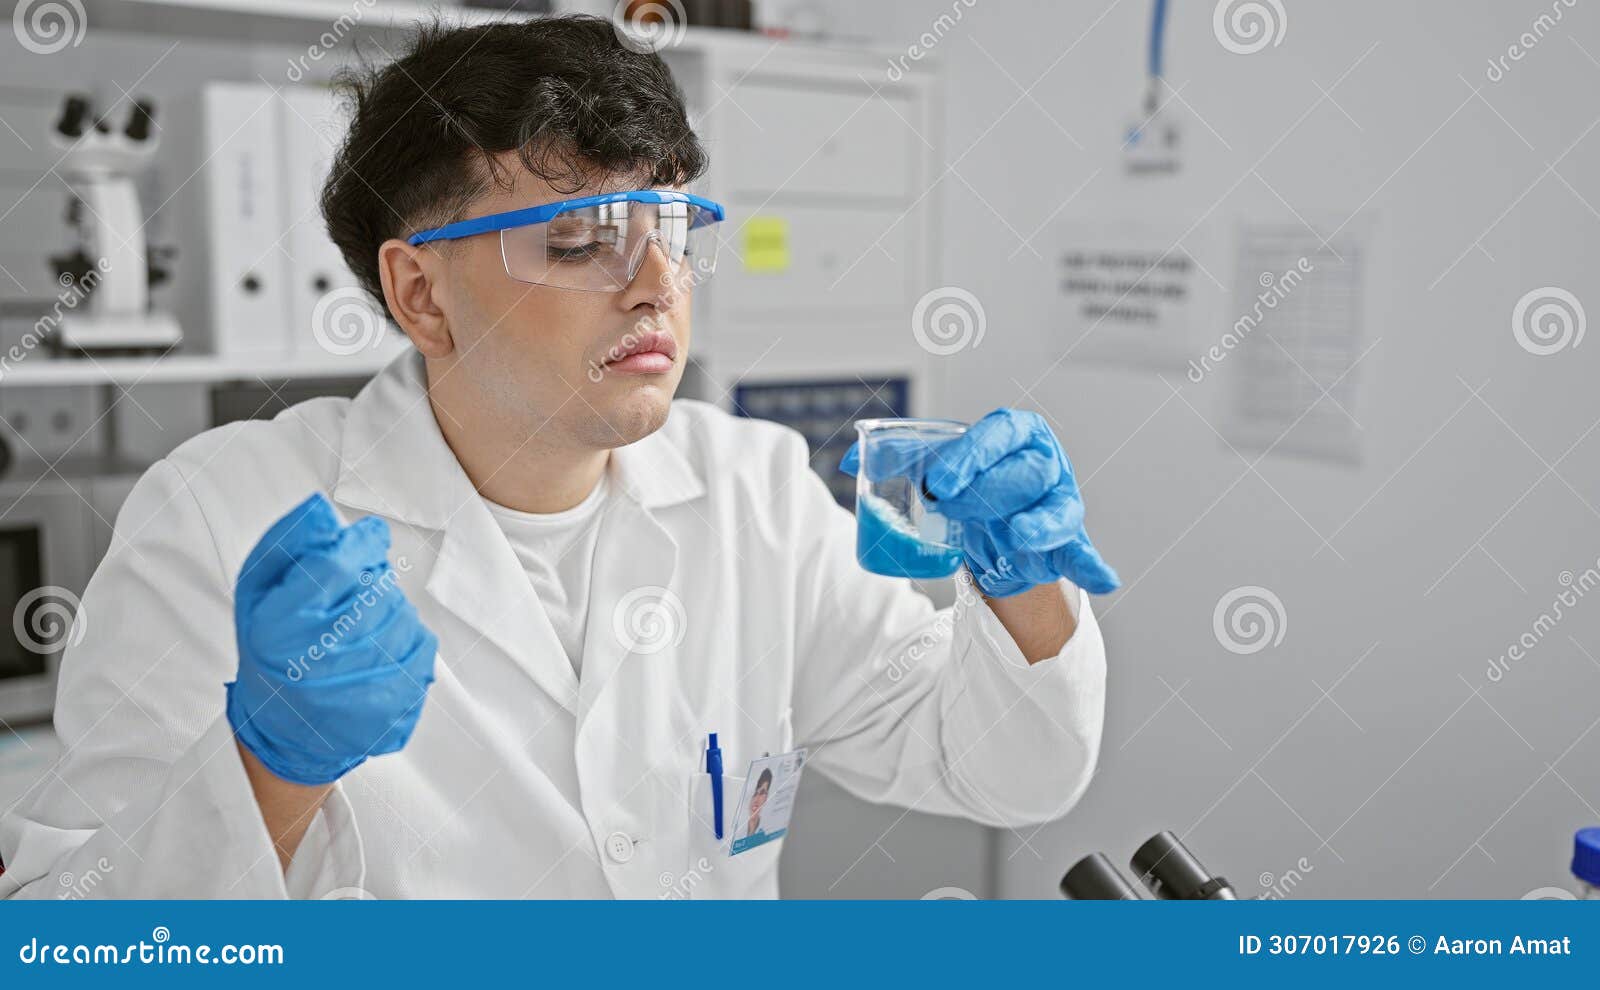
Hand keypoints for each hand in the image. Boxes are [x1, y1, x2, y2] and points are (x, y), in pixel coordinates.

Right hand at [226, 493, 436, 785]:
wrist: (290, 730)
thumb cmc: (272, 650)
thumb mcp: (259, 593)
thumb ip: (288, 545)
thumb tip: (324, 511)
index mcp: (281, 629)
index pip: (336, 564)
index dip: (360, 543)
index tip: (369, 536)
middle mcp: (321, 661)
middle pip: (375, 588)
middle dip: (371, 579)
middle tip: (350, 596)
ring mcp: (362, 687)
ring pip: (402, 612)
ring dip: (388, 609)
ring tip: (358, 630)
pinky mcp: (397, 703)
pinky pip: (422, 643)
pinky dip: (406, 637)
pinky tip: (377, 652)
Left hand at [841, 409, 1118, 596]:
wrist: (990, 525)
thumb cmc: (967, 484)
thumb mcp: (934, 464)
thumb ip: (896, 457)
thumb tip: (853, 460)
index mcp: (1014, 433)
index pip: (999, 432)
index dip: (971, 454)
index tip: (937, 481)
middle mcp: (1044, 462)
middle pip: (1027, 472)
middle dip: (988, 491)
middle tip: (950, 508)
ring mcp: (1059, 501)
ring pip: (1057, 509)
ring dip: (1035, 525)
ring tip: (1016, 536)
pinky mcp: (1066, 540)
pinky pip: (1083, 552)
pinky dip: (1093, 566)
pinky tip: (1105, 579)